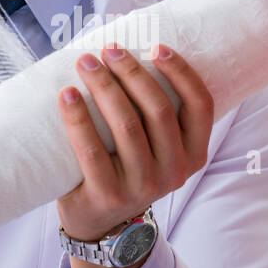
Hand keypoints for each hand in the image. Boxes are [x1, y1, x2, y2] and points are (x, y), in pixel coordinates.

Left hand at [55, 43, 213, 244]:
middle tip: (109, 49)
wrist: (100, 221)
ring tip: (85, 63)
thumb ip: (156, 115)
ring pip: (126, 125)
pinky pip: (91, 150)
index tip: (156, 46)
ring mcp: (143, 187)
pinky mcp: (108, 195)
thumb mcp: (157, 148)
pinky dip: (77, 118)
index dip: (181, 72)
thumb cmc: (127, 167)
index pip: (201, 105)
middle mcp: (175, 171)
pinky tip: (66, 94)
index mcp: (194, 154)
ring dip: (103, 87)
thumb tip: (131, 52)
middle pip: (158, 109)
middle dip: (132, 72)